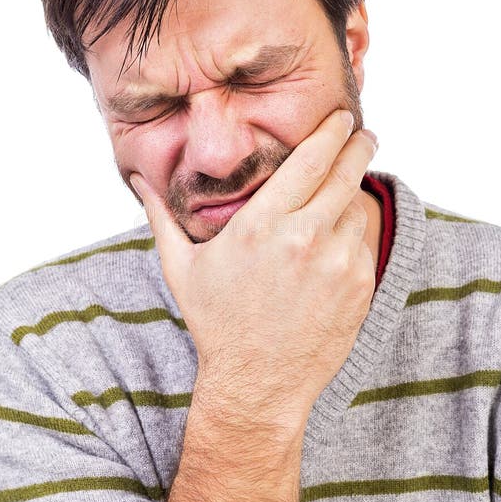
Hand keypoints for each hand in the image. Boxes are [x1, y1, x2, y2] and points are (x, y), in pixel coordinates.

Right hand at [130, 109, 378, 429]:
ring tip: (334, 203)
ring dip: (349, 197)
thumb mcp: (182, 269)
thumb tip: (137, 180)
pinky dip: (353, 237)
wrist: (258, 383)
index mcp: (262, 225)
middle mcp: (305, 237)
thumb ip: (162, 218)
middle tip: (362, 135)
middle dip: (358, 146)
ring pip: (356, 208)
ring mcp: (338, 263)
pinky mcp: (359, 286)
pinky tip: (333, 248)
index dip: (331, 131)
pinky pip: (363, 244)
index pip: (310, 159)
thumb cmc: (217, 323)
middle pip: (346, 172)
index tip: (341, 118)